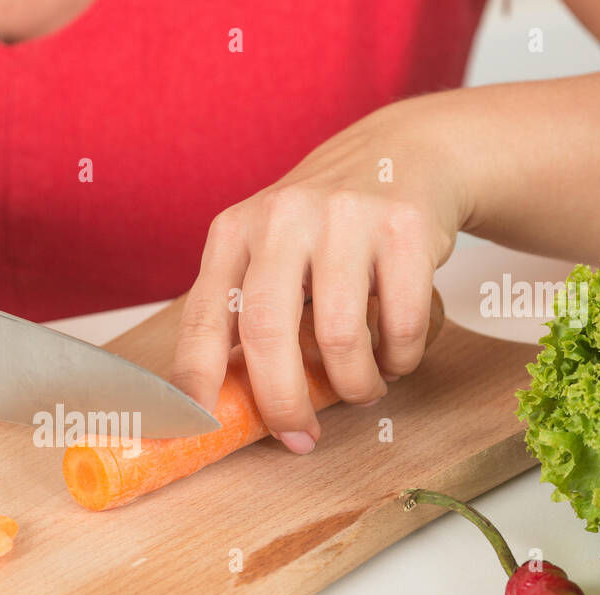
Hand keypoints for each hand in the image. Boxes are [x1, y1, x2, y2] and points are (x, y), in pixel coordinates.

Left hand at [170, 102, 464, 451]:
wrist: (402, 153)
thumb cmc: (323, 225)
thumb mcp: (266, 249)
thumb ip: (242, 310)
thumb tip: (219, 402)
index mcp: (234, 232)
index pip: (204, 318)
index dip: (195, 379)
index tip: (196, 428)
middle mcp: (282, 218)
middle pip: (267, 334)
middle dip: (283, 403)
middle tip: (301, 436)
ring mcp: (344, 218)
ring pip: (340, 338)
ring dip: (355, 385)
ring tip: (363, 389)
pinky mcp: (404, 227)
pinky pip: (401, 325)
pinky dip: (400, 359)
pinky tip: (395, 355)